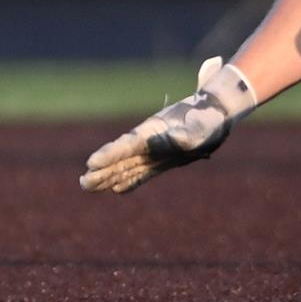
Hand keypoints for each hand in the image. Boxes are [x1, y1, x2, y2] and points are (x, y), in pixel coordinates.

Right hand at [80, 57, 259, 194]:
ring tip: (88, 187)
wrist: (217, 113)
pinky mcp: (162, 160)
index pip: (127, 144)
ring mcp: (154, 150)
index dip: (110, 154)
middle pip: (121, 157)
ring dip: (109, 176)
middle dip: (102, 170)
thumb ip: (188, 133)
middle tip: (83, 183)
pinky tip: (115, 189)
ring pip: (127, 166)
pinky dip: (128, 180)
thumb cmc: (209, 118)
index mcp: (154, 130)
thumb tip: (177, 139)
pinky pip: (141, 172)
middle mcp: (150, 140)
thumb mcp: (201, 126)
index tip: (92, 162)